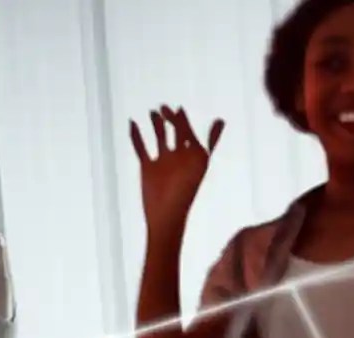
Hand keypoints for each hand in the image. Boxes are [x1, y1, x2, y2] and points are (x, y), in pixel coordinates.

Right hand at [130, 105, 223, 237]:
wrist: (166, 213)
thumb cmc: (186, 190)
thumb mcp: (198, 160)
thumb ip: (206, 140)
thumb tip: (221, 119)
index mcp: (192, 155)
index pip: (187, 132)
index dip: (183, 120)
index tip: (178, 109)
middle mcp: (178, 156)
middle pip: (174, 132)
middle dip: (169, 119)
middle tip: (162, 108)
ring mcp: (162, 161)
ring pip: (158, 137)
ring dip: (155, 125)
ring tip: (151, 113)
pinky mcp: (147, 167)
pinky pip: (141, 147)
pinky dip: (136, 136)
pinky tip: (132, 123)